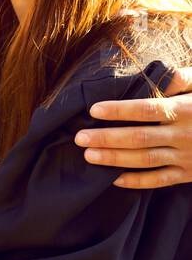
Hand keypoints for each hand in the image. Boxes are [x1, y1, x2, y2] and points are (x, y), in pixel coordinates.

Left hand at [77, 67, 191, 187]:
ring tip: (88, 156)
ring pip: (146, 160)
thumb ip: (181, 79)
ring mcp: (188, 156)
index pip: (147, 109)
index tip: (94, 110)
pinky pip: (162, 180)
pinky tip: (114, 179)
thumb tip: (159, 77)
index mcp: (187, 110)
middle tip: (79, 138)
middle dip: (107, 138)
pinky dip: (138, 181)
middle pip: (140, 138)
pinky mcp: (190, 173)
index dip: (119, 110)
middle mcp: (185, 135)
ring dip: (115, 159)